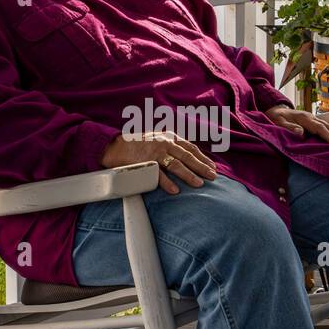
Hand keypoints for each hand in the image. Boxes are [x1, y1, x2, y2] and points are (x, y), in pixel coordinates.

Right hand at [101, 131, 217, 194]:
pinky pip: (158, 174)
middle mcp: (164, 144)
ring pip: (176, 165)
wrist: (116, 146)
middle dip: (201, 167)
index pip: (190, 148)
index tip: (213, 167)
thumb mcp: (158, 140)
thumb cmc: (139, 145)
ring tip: (199, 184)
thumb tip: (189, 157)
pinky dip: (167, 183)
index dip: (203, 158)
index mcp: (169, 138)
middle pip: (187, 156)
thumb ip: (172, 146)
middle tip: (213, 176)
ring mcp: (154, 153)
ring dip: (189, 175)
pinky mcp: (144, 163)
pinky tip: (175, 190)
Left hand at [265, 104, 328, 145]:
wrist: (275, 110)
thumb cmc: (276, 117)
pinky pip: (326, 131)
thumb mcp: (278, 122)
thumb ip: (288, 127)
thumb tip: (301, 132)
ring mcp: (314, 120)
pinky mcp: (313, 124)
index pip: (320, 127)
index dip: (328, 136)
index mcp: (304, 117)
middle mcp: (312, 118)